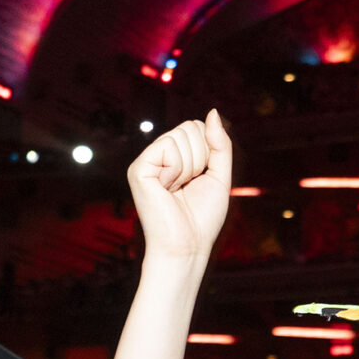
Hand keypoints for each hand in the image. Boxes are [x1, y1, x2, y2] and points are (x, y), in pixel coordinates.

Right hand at [126, 111, 232, 262]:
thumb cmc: (202, 218)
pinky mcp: (139, 169)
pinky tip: (167, 188)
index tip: (200, 179)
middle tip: (188, 186)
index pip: (198, 127)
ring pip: (181, 136)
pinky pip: (168, 147)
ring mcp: (147, 161)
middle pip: (190, 127)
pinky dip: (176, 169)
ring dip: (190, 167)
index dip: (209, 152)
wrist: (187, 246)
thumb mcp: (219, 175)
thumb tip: (211, 112)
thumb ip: (219, 144)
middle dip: (201, 158)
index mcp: (175, 157)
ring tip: (178, 190)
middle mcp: (159, 155)